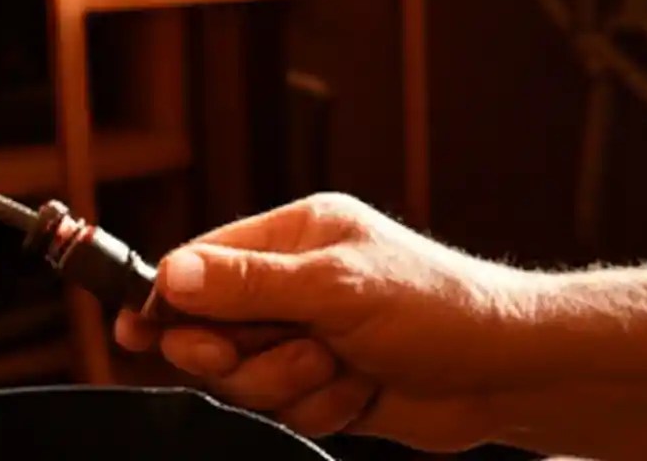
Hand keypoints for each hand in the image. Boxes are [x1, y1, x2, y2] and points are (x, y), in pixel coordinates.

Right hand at [115, 192, 531, 451]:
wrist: (507, 373)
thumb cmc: (435, 306)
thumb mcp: (334, 288)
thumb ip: (247, 285)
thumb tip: (171, 274)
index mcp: (294, 237)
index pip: (204, 261)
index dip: (168, 296)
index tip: (138, 328)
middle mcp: (293, 285)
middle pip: (213, 326)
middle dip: (235, 350)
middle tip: (245, 355)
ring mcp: (307, 336)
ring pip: (244, 375)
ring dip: (286, 381)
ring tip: (337, 366)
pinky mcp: (323, 385)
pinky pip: (283, 408)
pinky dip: (318, 407)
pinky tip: (358, 390)